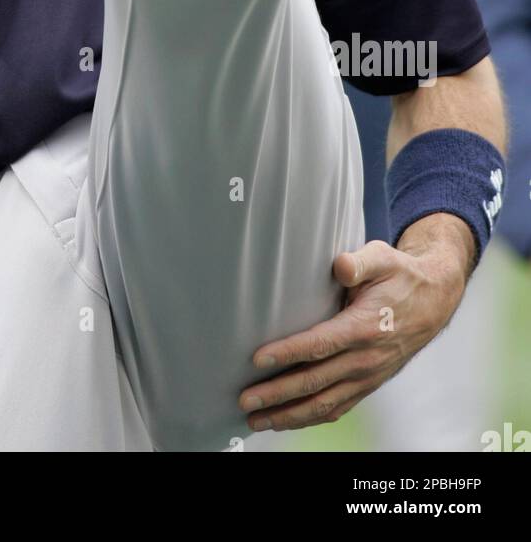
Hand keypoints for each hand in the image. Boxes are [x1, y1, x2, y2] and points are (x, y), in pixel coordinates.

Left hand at [237, 218, 473, 430]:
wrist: (433, 300)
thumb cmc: (400, 276)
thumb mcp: (383, 258)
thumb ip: (359, 262)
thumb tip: (340, 265)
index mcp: (365, 327)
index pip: (321, 345)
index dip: (288, 354)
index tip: (258, 360)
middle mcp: (366, 358)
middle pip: (316, 382)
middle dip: (278, 394)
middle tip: (245, 401)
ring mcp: (368, 376)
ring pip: (325, 403)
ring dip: (290, 414)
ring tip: (257, 420)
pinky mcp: (369, 384)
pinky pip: (338, 408)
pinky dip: (311, 417)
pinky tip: (288, 420)